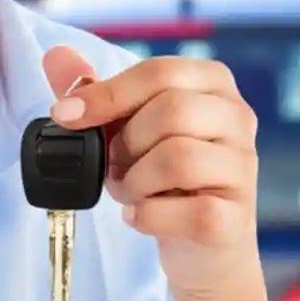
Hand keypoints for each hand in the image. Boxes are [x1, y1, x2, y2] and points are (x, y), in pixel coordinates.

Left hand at [42, 46, 262, 299]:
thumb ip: (91, 90)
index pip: (159, 72)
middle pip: (172, 111)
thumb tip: (56, 56)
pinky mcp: (236, 218)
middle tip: (112, 165)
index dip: (106, 93)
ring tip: (128, 189)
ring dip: (134, 180)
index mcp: (212, 83)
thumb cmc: (161, 174)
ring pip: (179, 158)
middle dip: (124, 143)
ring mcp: (243, 169)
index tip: (65, 115)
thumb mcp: (123, 124)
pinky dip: (148, 216)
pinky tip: (139, 215)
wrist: (197, 244)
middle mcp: (237, 119)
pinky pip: (190, 211)